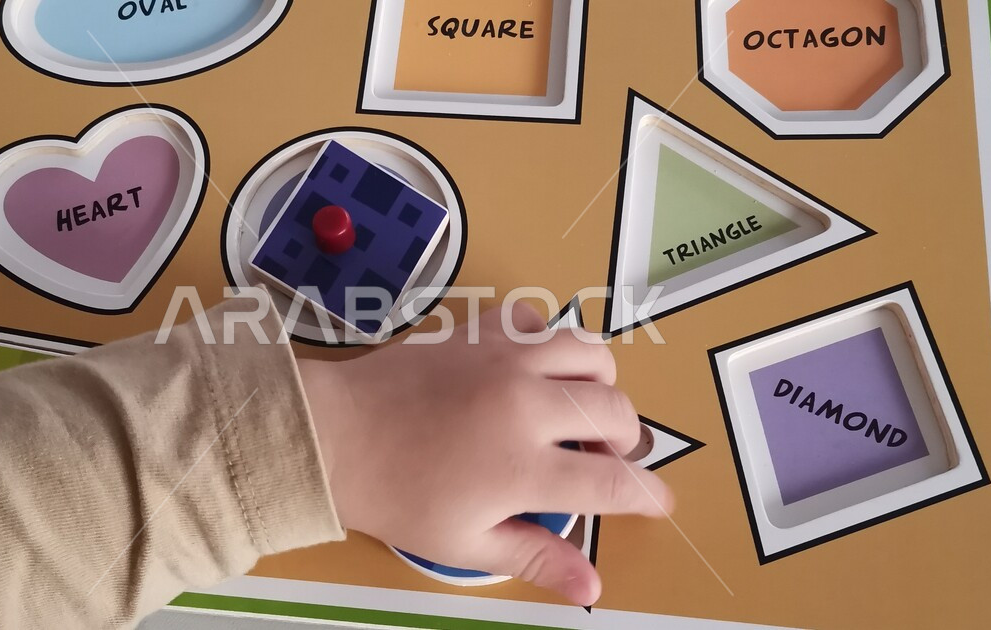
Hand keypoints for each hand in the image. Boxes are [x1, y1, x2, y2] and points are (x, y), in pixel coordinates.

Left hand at [297, 303, 673, 606]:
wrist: (334, 433)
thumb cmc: (395, 495)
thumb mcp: (464, 543)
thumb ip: (535, 557)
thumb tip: (591, 586)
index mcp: (523, 466)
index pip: (613, 481)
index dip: (646, 495)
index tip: (656, 501)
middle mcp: (526, 404)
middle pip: (616, 413)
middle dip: (625, 442)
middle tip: (601, 460)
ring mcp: (506, 359)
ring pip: (592, 354)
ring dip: (599, 385)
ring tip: (576, 410)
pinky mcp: (483, 330)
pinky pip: (540, 319)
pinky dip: (550, 341)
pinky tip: (533, 369)